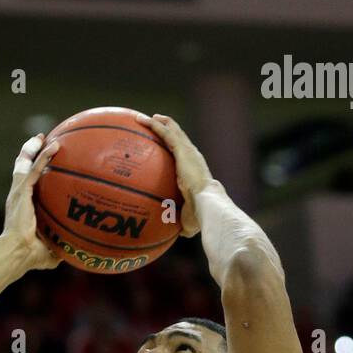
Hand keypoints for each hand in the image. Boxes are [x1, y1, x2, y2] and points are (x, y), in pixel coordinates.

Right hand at [1, 133, 62, 269]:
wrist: (17, 253)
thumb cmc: (30, 256)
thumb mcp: (49, 251)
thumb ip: (60, 248)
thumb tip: (74, 253)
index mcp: (22, 207)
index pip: (26, 183)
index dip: (33, 170)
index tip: (43, 161)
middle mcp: (18, 196)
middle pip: (22, 167)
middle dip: (30, 152)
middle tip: (41, 141)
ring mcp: (18, 192)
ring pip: (25, 163)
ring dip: (35, 149)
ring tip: (44, 137)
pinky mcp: (22, 191)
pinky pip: (34, 168)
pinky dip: (43, 155)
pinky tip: (54, 145)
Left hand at [134, 113, 217, 237]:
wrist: (207, 205)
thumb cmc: (199, 216)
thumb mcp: (187, 220)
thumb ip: (180, 221)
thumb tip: (175, 234)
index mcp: (194, 173)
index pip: (183, 158)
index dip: (174, 151)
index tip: (162, 148)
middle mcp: (193, 159)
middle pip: (178, 140)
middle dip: (166, 131)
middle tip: (152, 126)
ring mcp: (189, 152)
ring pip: (172, 131)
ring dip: (159, 123)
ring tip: (145, 118)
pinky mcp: (184, 149)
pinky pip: (167, 133)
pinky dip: (157, 125)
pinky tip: (145, 119)